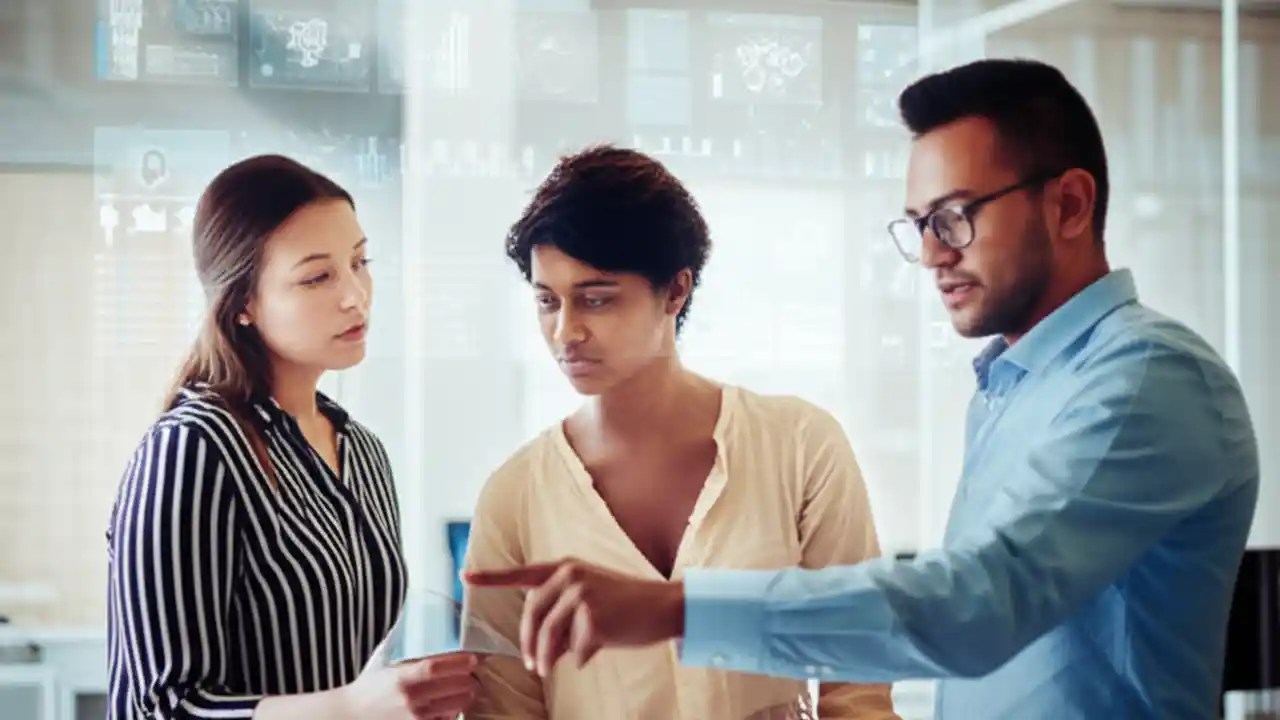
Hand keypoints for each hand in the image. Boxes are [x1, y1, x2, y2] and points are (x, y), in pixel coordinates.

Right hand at [340, 651, 478, 718]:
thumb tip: (422, 628)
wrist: (349, 717)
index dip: (459, 662)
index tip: (474, 658)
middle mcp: (409, 699)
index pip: (435, 667)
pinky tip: (452, 708)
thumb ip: (404, 651)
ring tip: (468, 690)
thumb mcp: (384, 665)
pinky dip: (453, 714)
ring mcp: (414, 719)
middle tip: (474, 675)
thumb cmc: (368, 689)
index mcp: (400, 678)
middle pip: (452, 687)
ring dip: (466, 697)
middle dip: (469, 680)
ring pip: (455, 706)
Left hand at [465, 558, 683, 676]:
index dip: (492, 577)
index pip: (523, 574)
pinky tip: (596, 652)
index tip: (465, 576)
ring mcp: (582, 594)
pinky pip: (574, 650)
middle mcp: (570, 575)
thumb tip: (540, 651)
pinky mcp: (594, 617)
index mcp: (566, 567)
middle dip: (527, 643)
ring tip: (546, 669)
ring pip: (549, 636)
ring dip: (545, 658)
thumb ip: (560, 617)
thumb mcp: (590, 601)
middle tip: (531, 666)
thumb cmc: (626, 607)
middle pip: (532, 615)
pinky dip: (580, 658)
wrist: (664, 606)